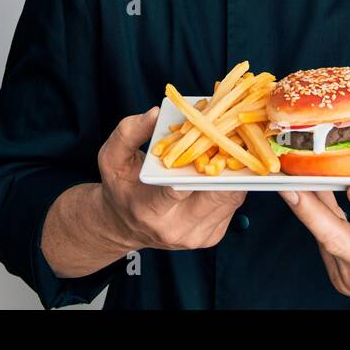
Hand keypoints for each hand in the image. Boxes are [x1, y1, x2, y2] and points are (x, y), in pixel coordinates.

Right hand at [96, 105, 247, 252]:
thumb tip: (156, 113)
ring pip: (232, 197)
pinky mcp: (213, 235)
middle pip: (216, 194)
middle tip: (234, 133)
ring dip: (236, 170)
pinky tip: (229, 164)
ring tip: (235, 144)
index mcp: (149, 210)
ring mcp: (198, 236)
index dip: (201, 163)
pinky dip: (234, 181)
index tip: (214, 137)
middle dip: (228, 162)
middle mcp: (176, 228)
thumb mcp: (112, 158)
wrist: (126, 225)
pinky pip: (234, 203)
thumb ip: (129, 132)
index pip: (179, 189)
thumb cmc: (121, 187)